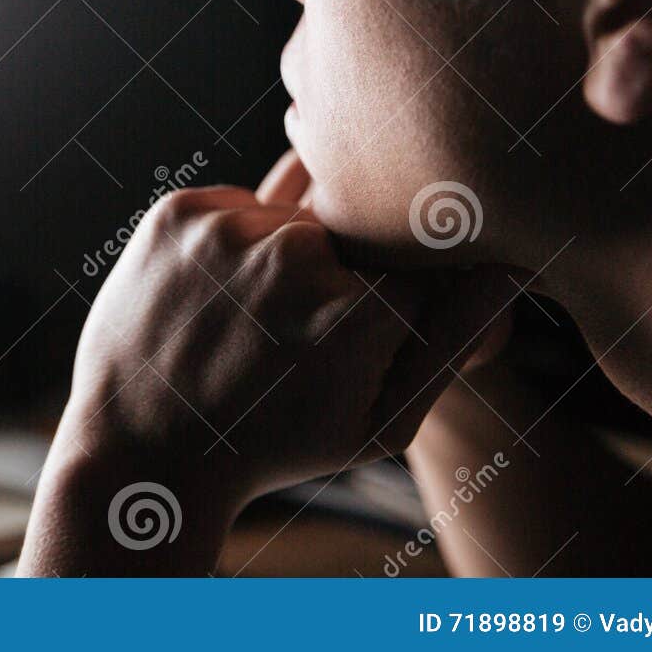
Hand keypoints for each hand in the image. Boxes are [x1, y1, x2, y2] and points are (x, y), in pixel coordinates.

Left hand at [19, 149, 514, 574]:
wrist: (142, 448)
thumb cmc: (273, 446)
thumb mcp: (378, 424)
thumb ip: (452, 343)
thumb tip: (509, 267)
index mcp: (360, 312)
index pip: (424, 262)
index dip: (398, 299)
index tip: (361, 335)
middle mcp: (296, 254)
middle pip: (357, 230)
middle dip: (343, 274)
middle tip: (291, 339)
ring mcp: (228, 227)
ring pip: (297, 210)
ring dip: (289, 251)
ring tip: (251, 322)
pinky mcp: (180, 210)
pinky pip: (242, 202)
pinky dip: (239, 239)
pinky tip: (218, 298)